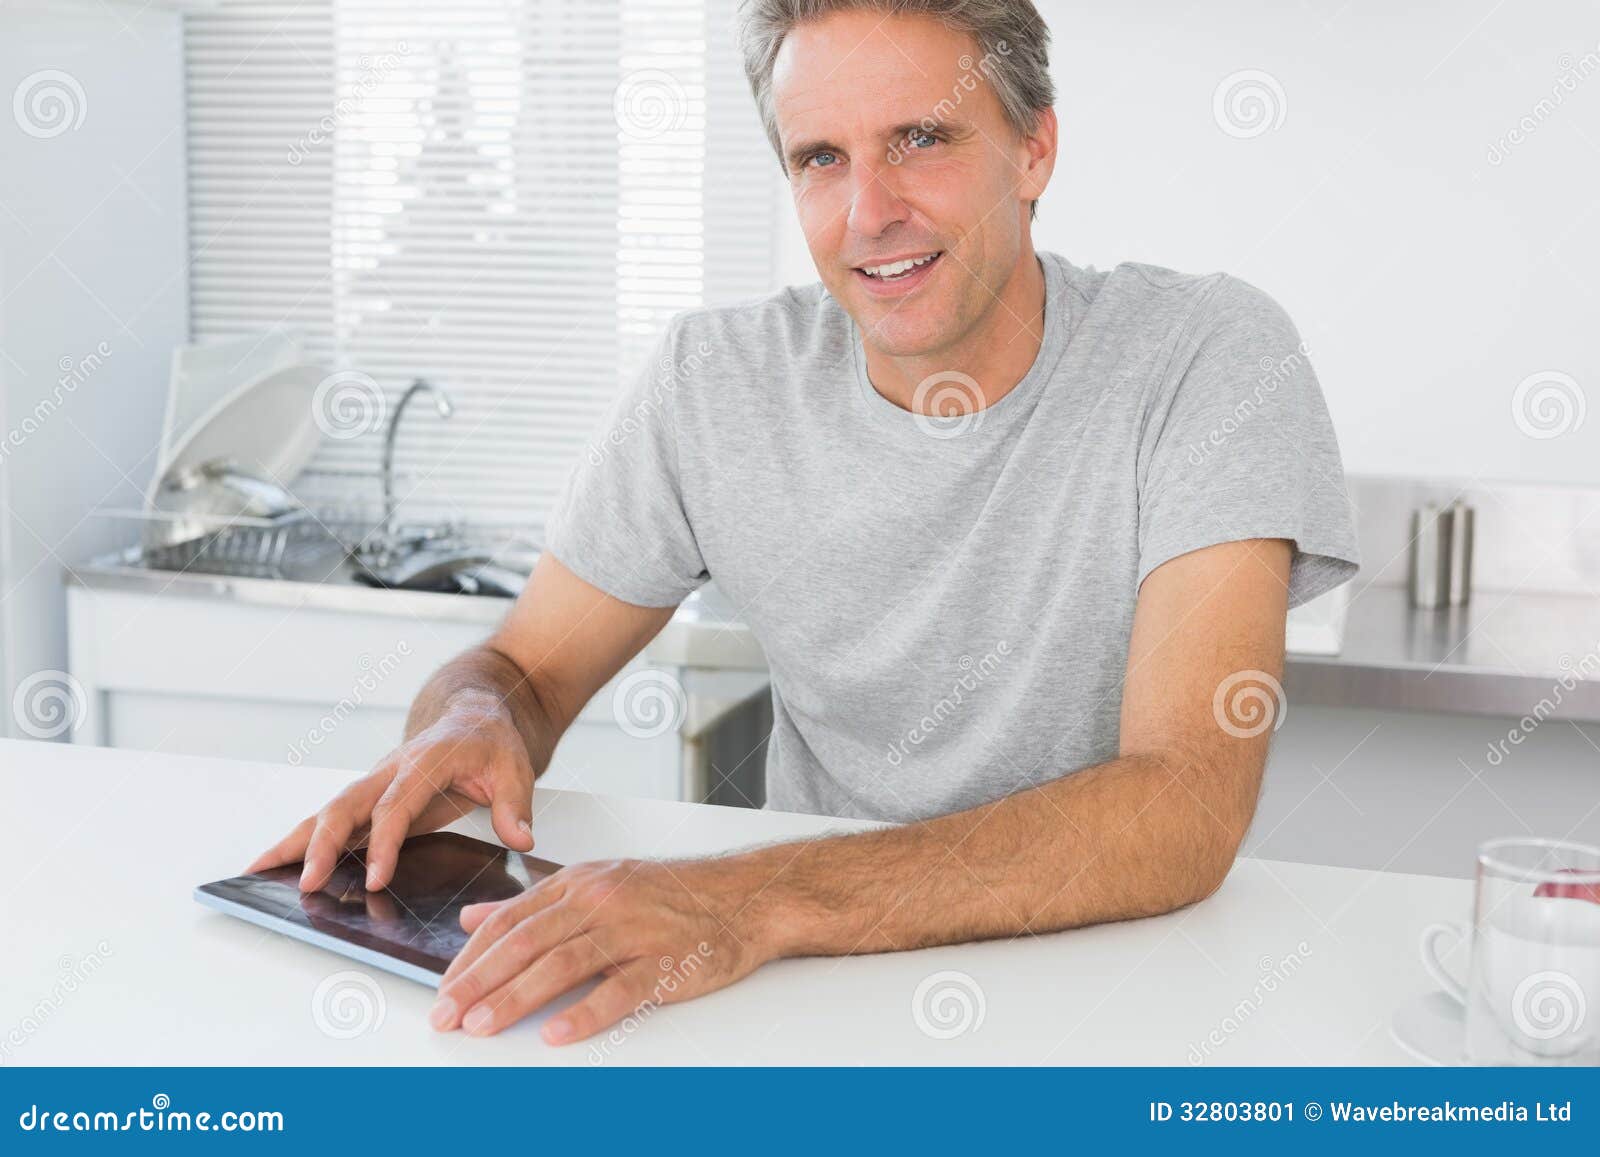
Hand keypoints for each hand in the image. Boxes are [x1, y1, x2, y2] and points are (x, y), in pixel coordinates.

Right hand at [246, 690, 535, 891]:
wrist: (473, 713)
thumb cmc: (491, 742)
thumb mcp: (515, 767)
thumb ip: (515, 804)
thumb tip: (521, 838)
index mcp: (426, 761)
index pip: (398, 805)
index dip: (384, 842)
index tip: (376, 879)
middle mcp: (391, 770)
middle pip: (347, 805)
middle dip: (323, 845)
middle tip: (307, 884)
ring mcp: (375, 783)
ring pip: (328, 811)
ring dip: (294, 842)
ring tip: (256, 872)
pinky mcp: (370, 799)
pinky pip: (332, 820)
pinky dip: (301, 841)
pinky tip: (275, 865)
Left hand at [429, 857, 773, 1043]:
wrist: (743, 896)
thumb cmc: (671, 894)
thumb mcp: (597, 884)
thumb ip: (534, 904)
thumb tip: (474, 917)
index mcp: (579, 883)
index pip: (510, 920)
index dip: (471, 956)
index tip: (443, 989)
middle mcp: (601, 900)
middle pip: (526, 942)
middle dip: (478, 981)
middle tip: (446, 1014)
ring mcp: (633, 929)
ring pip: (562, 962)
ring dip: (515, 997)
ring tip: (482, 1025)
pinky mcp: (664, 961)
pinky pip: (618, 990)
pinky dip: (584, 1013)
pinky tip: (555, 1033)